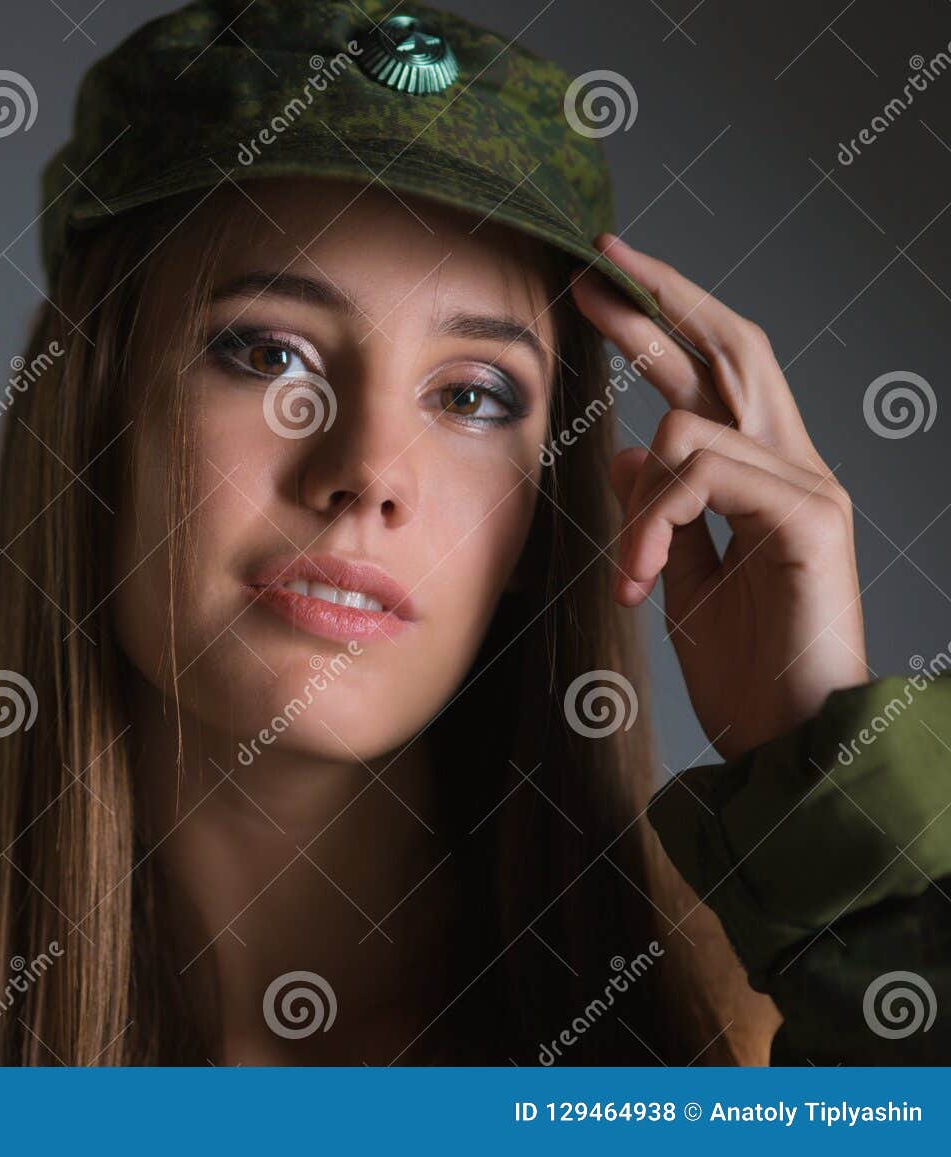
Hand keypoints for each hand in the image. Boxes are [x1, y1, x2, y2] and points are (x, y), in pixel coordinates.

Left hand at [570, 234, 868, 761]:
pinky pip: (708, 475)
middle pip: (729, 347)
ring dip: (637, 501)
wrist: (791, 739)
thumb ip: (659, 510)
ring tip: (632, 571)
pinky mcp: (812, 519)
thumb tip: (625, 453)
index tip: (600, 282)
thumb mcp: (679, 575)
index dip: (662, 317)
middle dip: (658, 301)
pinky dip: (657, 520)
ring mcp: (810, 486)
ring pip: (691, 426)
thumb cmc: (744, 667)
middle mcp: (794, 464)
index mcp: (761, 474)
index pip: (714, 367)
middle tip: (593, 269)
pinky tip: (646, 578)